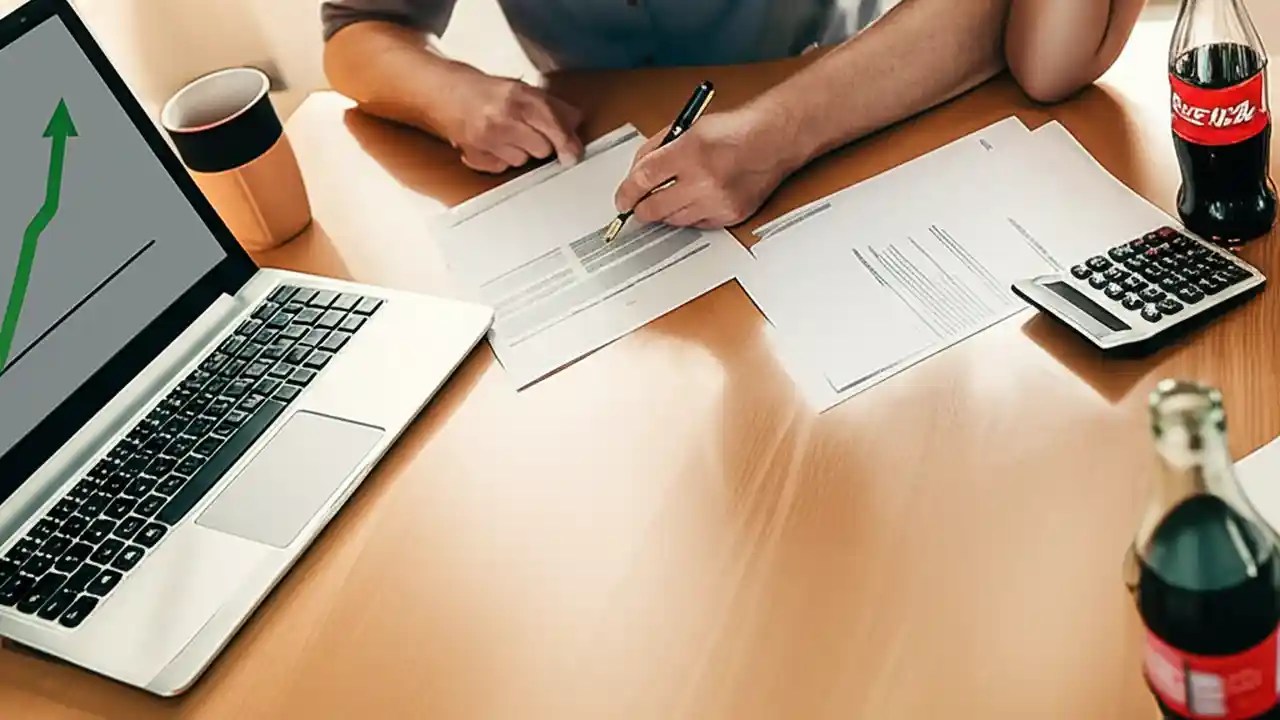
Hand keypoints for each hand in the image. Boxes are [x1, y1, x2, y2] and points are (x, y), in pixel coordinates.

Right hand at [440, 70, 584, 173]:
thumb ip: (553, 105)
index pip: (553, 126)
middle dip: (540, 143)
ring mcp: (487, 140)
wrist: (443, 93)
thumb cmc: (484, 91)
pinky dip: (502, 159)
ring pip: (522, 161)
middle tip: (528, 131)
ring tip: (507, 135)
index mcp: (518, 98)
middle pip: (542, 149)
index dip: (567, 143)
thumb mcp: (522, 89)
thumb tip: (577, 122)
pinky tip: (493, 143)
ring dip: (520, 151)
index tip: (573, 155)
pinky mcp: (475, 156)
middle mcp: (503, 119)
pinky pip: (502, 168)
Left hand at [613, 105, 796, 228]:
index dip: (627, 192)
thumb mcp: (688, 127)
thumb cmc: (733, 130)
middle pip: (654, 208)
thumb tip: (634, 175)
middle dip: (641, 208)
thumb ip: (657, 149)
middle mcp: (704, 179)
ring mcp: (718, 201)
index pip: (644, 178)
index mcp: (690, 151)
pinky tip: (694, 199)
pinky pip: (696, 224)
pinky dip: (689, 214)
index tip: (621, 200)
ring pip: (673, 220)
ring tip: (672, 195)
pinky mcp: (730, 215)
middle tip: (638, 205)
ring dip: (666, 210)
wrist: (773, 140)